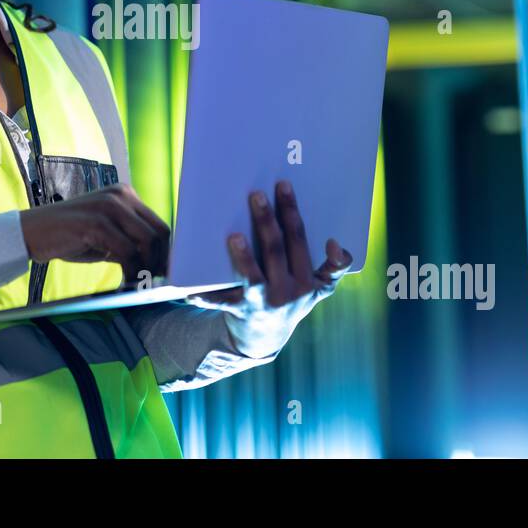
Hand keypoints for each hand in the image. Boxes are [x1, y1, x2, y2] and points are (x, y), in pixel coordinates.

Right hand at [19, 183, 169, 283]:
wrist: (31, 233)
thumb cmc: (69, 237)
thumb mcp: (105, 237)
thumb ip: (129, 242)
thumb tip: (157, 264)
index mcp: (124, 195)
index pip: (159, 225)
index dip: (165, 252)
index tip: (164, 274)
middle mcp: (120, 195)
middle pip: (159, 232)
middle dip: (159, 261)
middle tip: (152, 283)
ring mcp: (108, 206)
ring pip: (146, 241)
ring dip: (145, 268)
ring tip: (137, 284)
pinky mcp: (96, 222)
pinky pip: (126, 251)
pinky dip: (130, 271)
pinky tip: (123, 282)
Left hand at [186, 179, 351, 357]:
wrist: (265, 339)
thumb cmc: (291, 299)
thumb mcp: (318, 289)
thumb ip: (334, 268)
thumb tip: (337, 245)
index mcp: (307, 281)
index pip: (299, 240)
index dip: (292, 214)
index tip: (284, 187)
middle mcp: (287, 293)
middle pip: (276, 251)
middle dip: (266, 221)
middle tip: (255, 194)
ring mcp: (262, 304)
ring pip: (253, 278)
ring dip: (243, 257)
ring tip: (234, 236)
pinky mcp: (238, 312)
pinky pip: (219, 302)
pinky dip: (204, 295)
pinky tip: (189, 287)